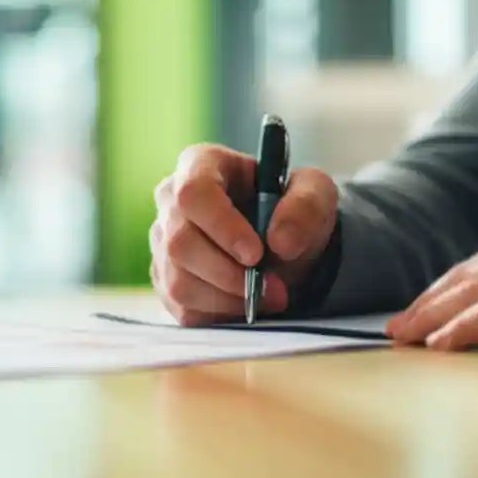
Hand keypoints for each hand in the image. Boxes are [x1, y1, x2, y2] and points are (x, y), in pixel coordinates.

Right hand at [151, 143, 337, 325]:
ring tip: (266, 296)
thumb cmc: (290, 209)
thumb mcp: (315, 193)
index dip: (221, 226)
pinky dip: (220, 313)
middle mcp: (170, 200)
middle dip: (230, 274)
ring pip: (178, 281)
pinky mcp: (164, 278)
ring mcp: (162, 242)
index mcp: (201, 165)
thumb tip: (280, 241)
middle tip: (273, 286)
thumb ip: (305, 207)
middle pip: (180, 243)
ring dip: (228, 298)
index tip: (255, 253)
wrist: (283, 244)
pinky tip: (244, 302)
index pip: (193, 193)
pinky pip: (181, 307)